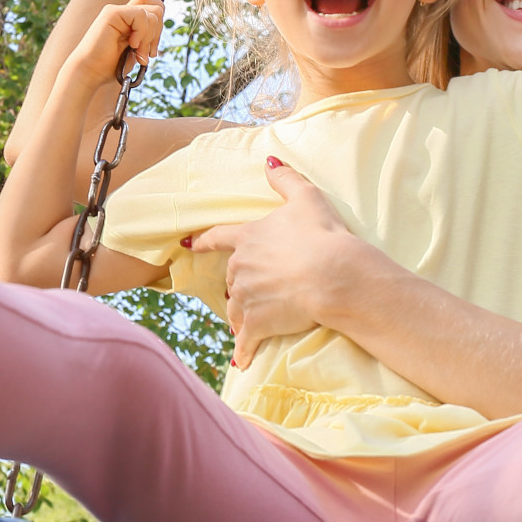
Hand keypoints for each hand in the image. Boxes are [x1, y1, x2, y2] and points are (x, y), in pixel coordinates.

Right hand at [65, 0, 163, 88]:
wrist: (90, 72)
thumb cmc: (110, 66)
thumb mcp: (136, 50)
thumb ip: (147, 36)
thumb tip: (160, 24)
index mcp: (129, 20)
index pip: (154, 6)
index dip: (160, 25)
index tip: (153, 49)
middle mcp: (124, 12)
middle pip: (158, 7)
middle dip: (158, 32)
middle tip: (148, 53)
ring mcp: (117, 10)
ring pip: (153, 13)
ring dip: (150, 37)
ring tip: (137, 53)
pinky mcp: (112, 12)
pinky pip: (140, 15)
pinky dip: (142, 32)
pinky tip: (131, 45)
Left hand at [191, 159, 381, 368]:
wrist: (333, 275)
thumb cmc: (321, 234)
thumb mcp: (306, 198)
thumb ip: (284, 179)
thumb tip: (269, 161)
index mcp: (248, 238)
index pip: (218, 237)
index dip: (203, 241)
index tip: (188, 245)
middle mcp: (241, 268)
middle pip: (232, 278)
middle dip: (241, 285)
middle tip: (257, 292)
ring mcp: (247, 298)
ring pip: (236, 308)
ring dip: (241, 315)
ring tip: (250, 323)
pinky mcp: (257, 324)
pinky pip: (245, 341)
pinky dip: (244, 350)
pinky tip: (243, 361)